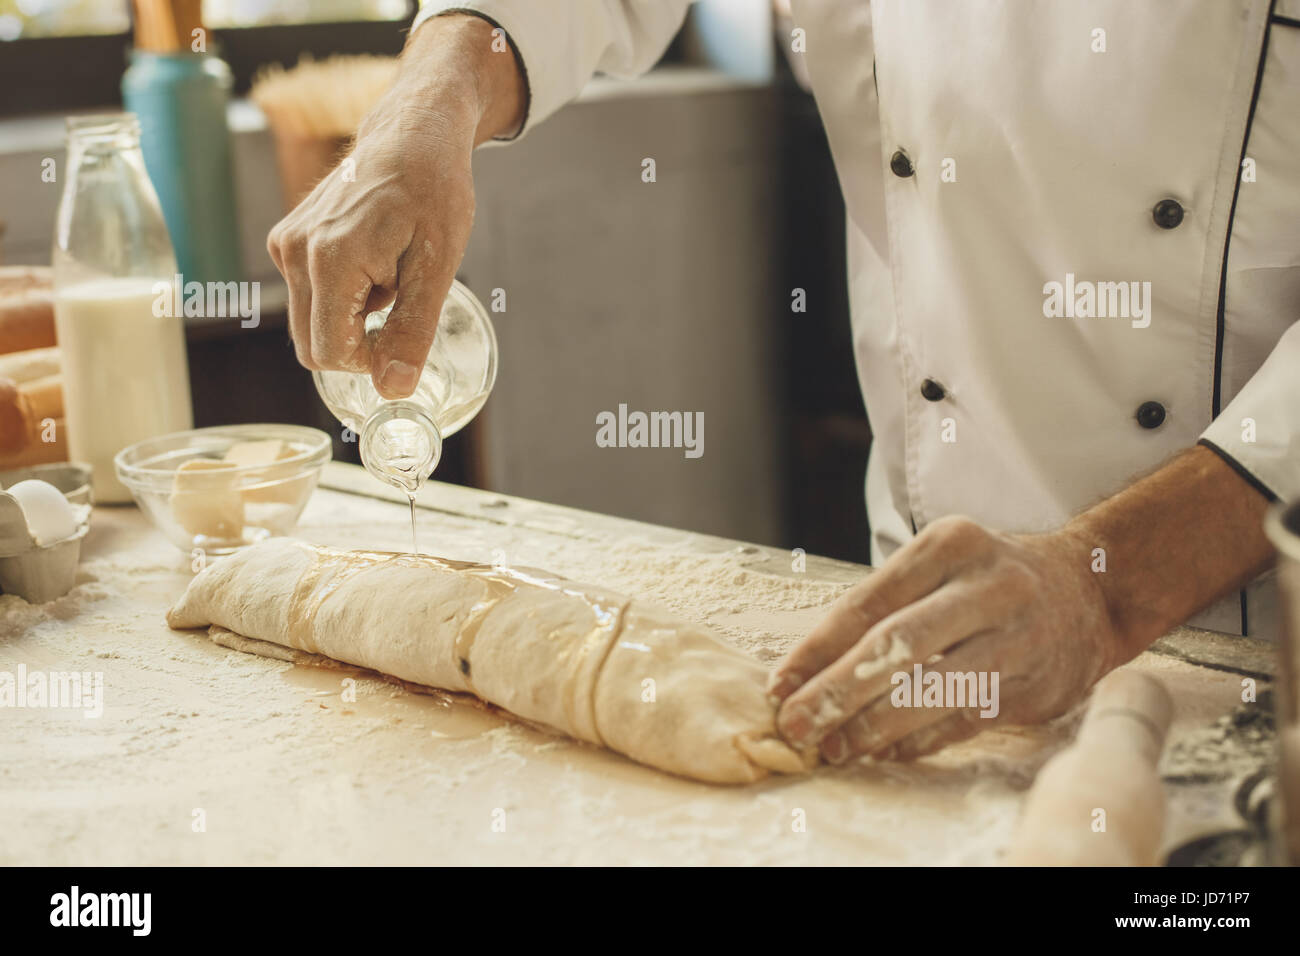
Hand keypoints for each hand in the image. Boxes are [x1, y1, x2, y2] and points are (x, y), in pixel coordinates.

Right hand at [266, 15, 524, 398]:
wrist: (412, 135)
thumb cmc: (433, 192)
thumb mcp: (437, 267)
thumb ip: (413, 331)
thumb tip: (392, 390)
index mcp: (329, 260)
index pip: (331, 354)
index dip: (371, 361)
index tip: (405, 330)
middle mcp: (294, 252)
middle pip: (314, 347)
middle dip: (360, 340)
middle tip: (401, 299)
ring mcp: (285, 244)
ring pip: (312, 324)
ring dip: (354, 317)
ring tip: (389, 273)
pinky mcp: (287, 240)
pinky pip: (311, 298)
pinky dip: (343, 295)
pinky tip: (373, 260)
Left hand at [770, 516, 1119, 762]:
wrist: (1088, 592)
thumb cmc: (985, 581)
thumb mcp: (938, 568)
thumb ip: (881, 609)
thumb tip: (805, 672)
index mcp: (950, 545)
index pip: (867, 603)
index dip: (817, 649)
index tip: (780, 685)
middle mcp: (987, 585)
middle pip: (896, 645)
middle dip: (836, 691)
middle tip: (796, 724)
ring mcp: (1016, 636)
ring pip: (931, 689)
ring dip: (873, 726)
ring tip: (834, 747)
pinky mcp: (1034, 684)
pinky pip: (962, 719)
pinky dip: (916, 740)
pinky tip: (882, 751)